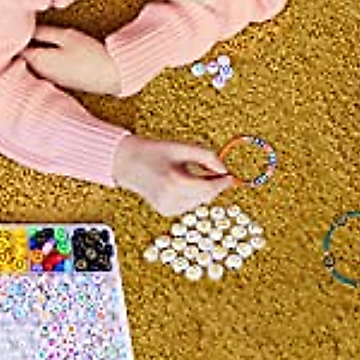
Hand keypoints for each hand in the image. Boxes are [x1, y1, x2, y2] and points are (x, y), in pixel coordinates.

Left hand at [23, 25, 118, 93]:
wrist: (112, 76)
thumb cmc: (90, 54)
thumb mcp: (67, 36)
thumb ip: (45, 32)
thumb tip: (28, 28)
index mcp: (38, 60)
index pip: (17, 49)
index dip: (15, 37)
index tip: (18, 26)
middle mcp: (40, 73)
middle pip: (24, 58)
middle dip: (24, 45)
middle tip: (27, 30)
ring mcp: (51, 79)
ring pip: (35, 64)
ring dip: (35, 52)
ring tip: (39, 38)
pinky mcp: (62, 82)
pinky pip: (46, 69)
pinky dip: (46, 60)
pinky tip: (55, 52)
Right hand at [111, 135, 233, 215]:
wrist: (129, 163)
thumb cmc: (155, 152)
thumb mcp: (183, 147)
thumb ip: (207, 156)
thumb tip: (224, 169)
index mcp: (175, 181)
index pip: (208, 188)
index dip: (222, 182)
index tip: (230, 176)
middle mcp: (171, 198)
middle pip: (205, 196)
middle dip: (214, 185)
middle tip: (216, 171)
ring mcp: (167, 208)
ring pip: (199, 202)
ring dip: (203, 190)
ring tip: (191, 173)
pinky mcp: (166, 212)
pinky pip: (189, 204)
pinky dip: (193, 195)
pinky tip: (182, 183)